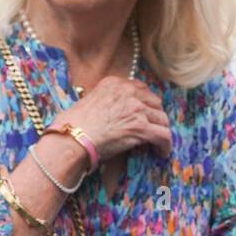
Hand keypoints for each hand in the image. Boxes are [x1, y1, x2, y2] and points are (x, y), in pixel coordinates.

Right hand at [49, 76, 170, 164]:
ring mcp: (136, 109)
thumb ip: (106, 99)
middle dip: (155, 115)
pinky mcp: (141, 127)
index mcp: (115, 83)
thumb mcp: (89, 100)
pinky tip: (162, 152)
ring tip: (158, 141)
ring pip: (162, 118)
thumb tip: (115, 111)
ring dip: (161, 130)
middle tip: (153, 127)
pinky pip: (163, 135)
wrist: (70, 138)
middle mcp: (128, 92)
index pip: (140, 88)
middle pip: (154, 101)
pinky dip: (165, 144)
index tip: (145, 112)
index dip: (145, 102)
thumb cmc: (72, 125)